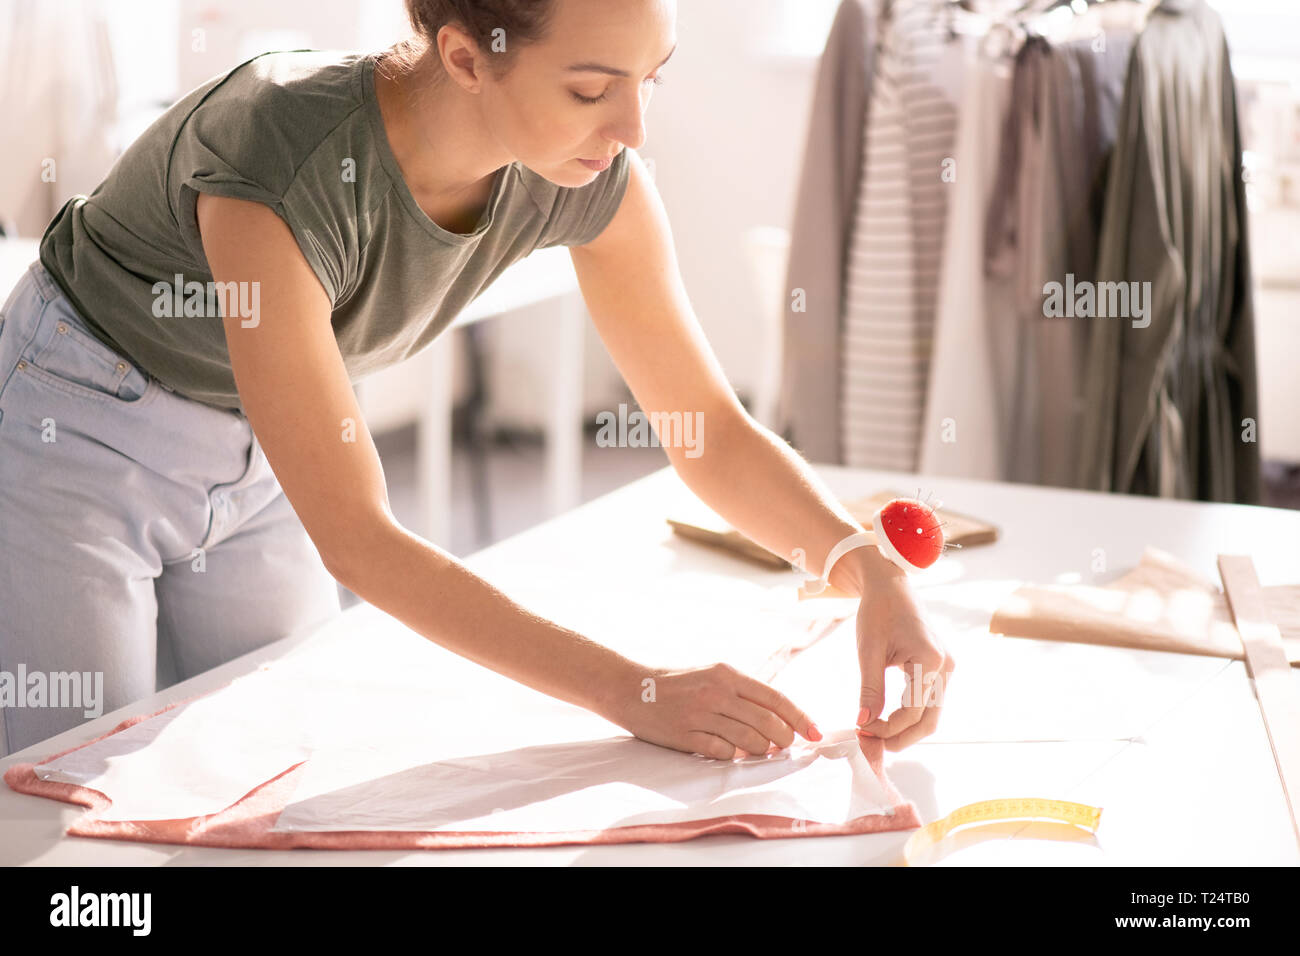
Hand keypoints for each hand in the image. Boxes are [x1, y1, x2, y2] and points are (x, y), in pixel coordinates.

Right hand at [614, 662, 822, 759]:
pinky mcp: (687, 736)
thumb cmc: (677, 683)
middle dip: (783, 740)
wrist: (631, 689)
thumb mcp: (712, 675)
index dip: (799, 718)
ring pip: (750, 741)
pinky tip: (730, 752)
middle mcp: (717, 693)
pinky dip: (733, 756)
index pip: (775, 698)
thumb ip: (742, 693)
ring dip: (760, 750)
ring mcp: (702, 715)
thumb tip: (778, 716)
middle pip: (767, 723)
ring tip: (757, 750)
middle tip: (783, 747)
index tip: (815, 733)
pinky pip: (723, 752)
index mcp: (727, 675)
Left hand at [855, 576, 953, 749]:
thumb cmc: (877, 612)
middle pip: (929, 721)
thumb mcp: (868, 651)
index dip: (886, 728)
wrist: (890, 587)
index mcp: (930, 661)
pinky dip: (911, 715)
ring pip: (931, 714)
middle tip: (872, 745)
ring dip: (906, 729)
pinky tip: (887, 718)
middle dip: (901, 738)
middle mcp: (946, 667)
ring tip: (877, 733)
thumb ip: (869, 690)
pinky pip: (929, 701)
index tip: (861, 729)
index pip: (912, 712)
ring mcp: (947, 668)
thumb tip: (864, 723)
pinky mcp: (940, 668)